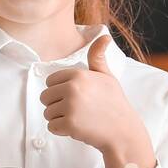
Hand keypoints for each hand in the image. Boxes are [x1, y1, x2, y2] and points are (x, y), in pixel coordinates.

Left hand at [38, 35, 145, 156]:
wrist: (123, 131)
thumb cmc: (114, 103)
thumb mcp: (107, 77)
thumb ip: (98, 57)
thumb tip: (104, 36)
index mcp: (78, 74)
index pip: (50, 81)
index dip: (61, 90)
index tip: (78, 96)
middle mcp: (73, 88)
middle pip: (45, 97)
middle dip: (57, 105)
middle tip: (78, 109)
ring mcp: (70, 107)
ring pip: (47, 113)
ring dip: (60, 118)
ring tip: (80, 118)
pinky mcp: (69, 125)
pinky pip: (51, 127)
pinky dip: (62, 130)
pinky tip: (78, 128)